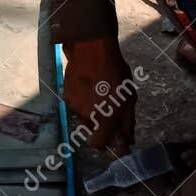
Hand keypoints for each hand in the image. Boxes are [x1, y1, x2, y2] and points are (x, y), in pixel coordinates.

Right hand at [61, 36, 135, 154]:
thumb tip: (128, 142)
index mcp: (104, 119)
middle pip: (92, 128)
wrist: (92, 50)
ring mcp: (74, 106)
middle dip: (99, 121)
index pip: (99, 145)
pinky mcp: (66, 96)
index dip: (105, 143)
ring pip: (83, 115)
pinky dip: (81, 99)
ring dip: (90, 108)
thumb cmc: (115, 73)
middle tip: (107, 103)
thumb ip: (127, 123)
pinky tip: (87, 84)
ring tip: (97, 90)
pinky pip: (75, 103)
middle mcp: (87, 117)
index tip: (111, 135)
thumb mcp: (129, 98)